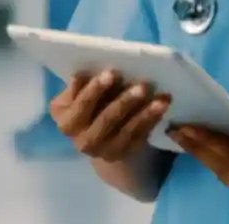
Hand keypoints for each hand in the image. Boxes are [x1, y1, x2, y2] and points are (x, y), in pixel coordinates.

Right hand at [49, 70, 170, 162]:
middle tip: (142, 86)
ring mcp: (104, 151)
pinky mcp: (124, 154)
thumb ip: (80, 86)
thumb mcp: (77, 96)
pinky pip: (139, 137)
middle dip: (124, 102)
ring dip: (144, 113)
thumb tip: (82, 74)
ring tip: (159, 99)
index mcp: (67, 123)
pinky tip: (161, 107)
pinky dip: (151, 121)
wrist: (99, 137)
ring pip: (126, 131)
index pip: (79, 106)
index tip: (110, 73)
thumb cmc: (88, 106)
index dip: (94, 90)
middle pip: (104, 120)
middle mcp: (82, 141)